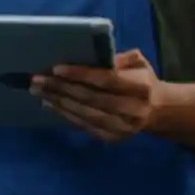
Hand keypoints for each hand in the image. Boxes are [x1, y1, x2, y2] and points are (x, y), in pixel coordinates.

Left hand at [30, 49, 162, 141]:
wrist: (157, 111)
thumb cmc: (142, 80)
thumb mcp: (138, 62)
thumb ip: (118, 58)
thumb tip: (91, 57)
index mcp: (141, 87)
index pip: (106, 80)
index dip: (80, 75)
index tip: (56, 68)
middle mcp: (132, 109)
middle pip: (91, 98)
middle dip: (61, 88)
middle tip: (37, 79)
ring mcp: (122, 127)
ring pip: (84, 114)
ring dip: (58, 101)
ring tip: (38, 91)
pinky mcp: (112, 138)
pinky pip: (84, 126)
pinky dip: (64, 114)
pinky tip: (50, 104)